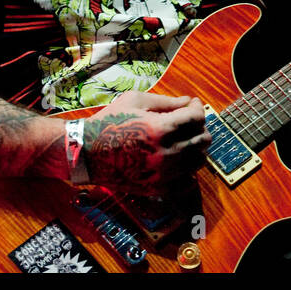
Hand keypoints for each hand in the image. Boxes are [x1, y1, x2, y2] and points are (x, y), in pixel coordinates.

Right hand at [82, 91, 210, 195]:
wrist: (86, 153)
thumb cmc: (110, 122)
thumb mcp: (136, 101)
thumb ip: (167, 102)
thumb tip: (188, 102)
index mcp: (161, 129)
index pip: (197, 117)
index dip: (197, 107)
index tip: (192, 104)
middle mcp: (167, 153)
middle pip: (204, 139)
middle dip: (199, 126)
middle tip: (188, 121)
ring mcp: (163, 174)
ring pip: (200, 160)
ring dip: (197, 147)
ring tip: (185, 139)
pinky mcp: (158, 188)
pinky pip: (187, 181)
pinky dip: (188, 169)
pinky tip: (178, 159)